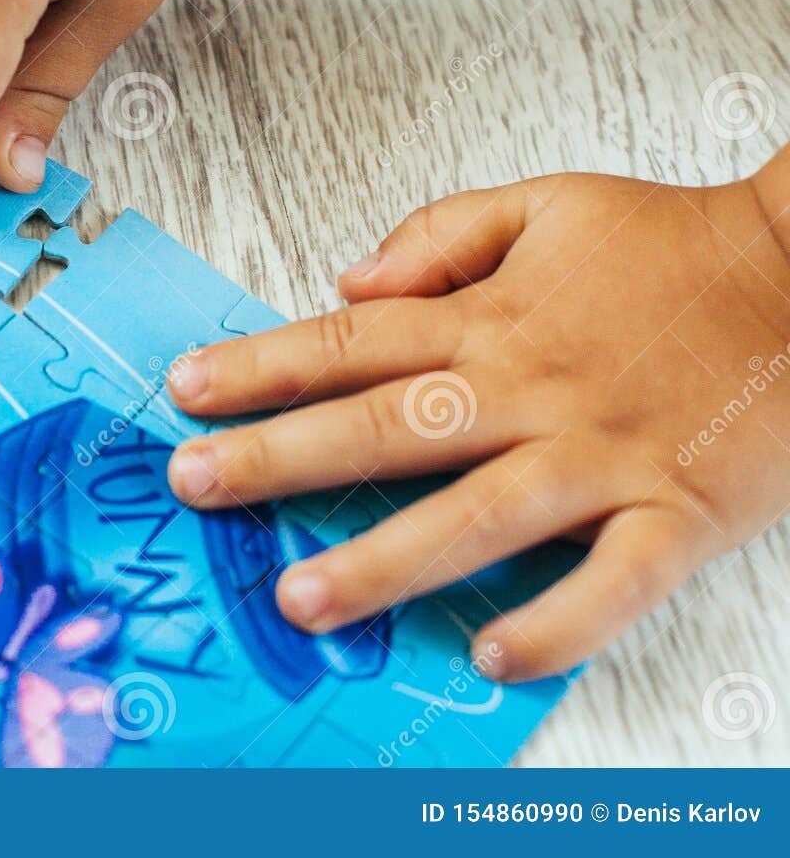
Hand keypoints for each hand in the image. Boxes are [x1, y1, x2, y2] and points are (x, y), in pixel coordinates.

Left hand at [166, 158, 789, 681]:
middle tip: (193, 485)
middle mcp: (530, 390)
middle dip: (280, 457)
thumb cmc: (671, 245)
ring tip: (301, 597)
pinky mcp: (676, 511)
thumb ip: (439, 236)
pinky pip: (611, 580)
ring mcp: (601, 456)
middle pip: (385, 426)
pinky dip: (558, 620)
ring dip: (385, 559)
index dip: (261, 365)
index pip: (351, 342)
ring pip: (476, 514)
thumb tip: (349, 283)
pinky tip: (491, 654)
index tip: (183, 389)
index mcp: (491, 320)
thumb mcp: (545, 205)